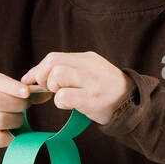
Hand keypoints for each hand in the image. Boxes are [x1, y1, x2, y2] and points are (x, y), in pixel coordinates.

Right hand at [0, 71, 35, 148]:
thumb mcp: (5, 87)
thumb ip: (26, 90)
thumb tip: (47, 93)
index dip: (13, 88)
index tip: (27, 93)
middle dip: (18, 105)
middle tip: (25, 106)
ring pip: (0, 120)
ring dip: (16, 120)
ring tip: (18, 118)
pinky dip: (11, 136)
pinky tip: (14, 131)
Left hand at [19, 51, 134, 124]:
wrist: (134, 104)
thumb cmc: (106, 90)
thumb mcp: (90, 73)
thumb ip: (67, 70)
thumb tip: (34, 76)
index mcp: (87, 58)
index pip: (53, 57)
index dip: (37, 69)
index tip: (30, 80)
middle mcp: (89, 66)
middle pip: (52, 63)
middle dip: (43, 78)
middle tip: (49, 90)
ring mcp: (91, 82)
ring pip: (56, 76)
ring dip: (53, 89)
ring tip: (62, 96)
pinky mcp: (91, 99)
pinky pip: (63, 96)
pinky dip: (60, 102)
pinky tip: (69, 106)